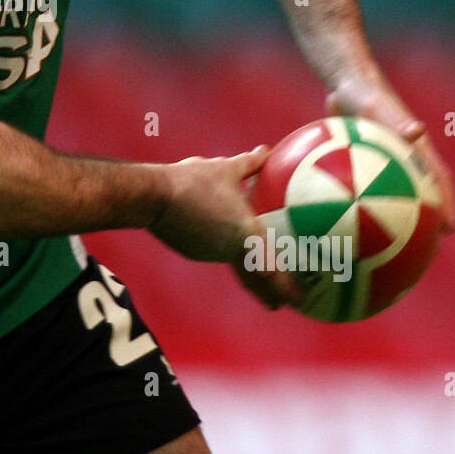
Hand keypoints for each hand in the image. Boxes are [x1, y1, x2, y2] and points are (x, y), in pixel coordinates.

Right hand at [150, 147, 302, 309]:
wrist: (153, 197)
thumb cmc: (193, 181)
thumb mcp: (224, 169)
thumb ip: (249, 164)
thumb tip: (265, 150)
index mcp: (246, 234)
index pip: (273, 272)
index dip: (288, 288)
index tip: (301, 298)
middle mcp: (230, 251)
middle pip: (255, 281)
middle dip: (272, 293)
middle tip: (285, 302)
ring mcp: (210, 254)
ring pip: (235, 264)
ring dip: (250, 274)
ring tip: (260, 278)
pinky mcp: (193, 251)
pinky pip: (215, 252)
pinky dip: (225, 252)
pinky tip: (223, 242)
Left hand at [325, 69, 454, 232]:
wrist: (345, 81)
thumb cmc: (363, 93)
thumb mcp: (378, 106)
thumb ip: (395, 120)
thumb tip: (416, 131)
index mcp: (415, 149)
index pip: (438, 180)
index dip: (446, 205)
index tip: (449, 230)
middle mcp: (405, 157)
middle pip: (421, 194)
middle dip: (426, 221)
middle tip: (425, 249)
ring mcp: (386, 161)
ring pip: (395, 196)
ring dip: (396, 219)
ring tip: (389, 248)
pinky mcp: (366, 162)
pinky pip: (368, 190)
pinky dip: (363, 207)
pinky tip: (346, 227)